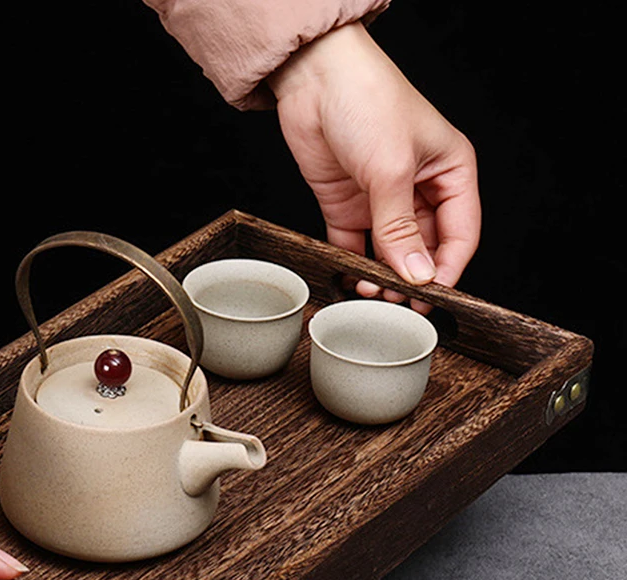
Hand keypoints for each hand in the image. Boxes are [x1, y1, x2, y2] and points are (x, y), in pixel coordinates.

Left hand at [268, 21, 480, 310]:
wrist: (314, 79)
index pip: (460, 235)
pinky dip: (353, 267)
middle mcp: (420, 190)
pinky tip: (350, 282)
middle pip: (424, 250)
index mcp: (450, 173)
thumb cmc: (368, 101)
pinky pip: (355, 246)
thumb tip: (418, 276)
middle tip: (398, 304)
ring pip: (390, 254)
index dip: (448, 270)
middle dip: (412, 280)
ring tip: (372, 295)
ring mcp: (383, 200)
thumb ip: (401, 228)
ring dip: (383, 278)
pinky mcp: (349, 206)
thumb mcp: (392, 170)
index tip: (432, 298)